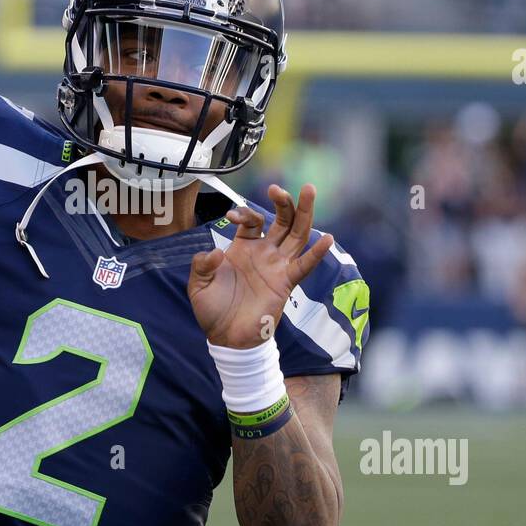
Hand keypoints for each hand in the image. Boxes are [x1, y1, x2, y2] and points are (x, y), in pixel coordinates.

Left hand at [188, 184, 332, 348]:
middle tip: (278, 188)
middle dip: (284, 202)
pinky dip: (316, 253)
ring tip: (309, 191)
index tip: (232, 216)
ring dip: (304, 213)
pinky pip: (303, 266)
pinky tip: (327, 238)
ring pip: (296, 234)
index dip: (244, 213)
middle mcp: (264, 253)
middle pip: (282, 220)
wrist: (225, 338)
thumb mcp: (198, 284)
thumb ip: (202, 265)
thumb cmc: (212, 310)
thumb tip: (216, 252)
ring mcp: (277, 266)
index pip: (252, 220)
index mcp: (243, 247)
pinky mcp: (285, 282)